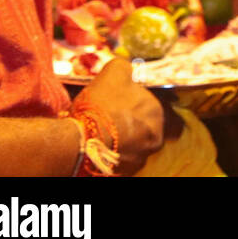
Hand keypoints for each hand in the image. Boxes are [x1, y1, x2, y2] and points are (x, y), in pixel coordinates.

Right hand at [77, 58, 162, 175]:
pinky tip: (99, 146)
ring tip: (100, 133)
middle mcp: (155, 137)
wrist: (80, 140)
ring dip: (120, 138)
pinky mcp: (125, 171)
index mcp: (157, 112)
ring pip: (131, 143)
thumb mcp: (114, 72)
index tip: (112, 104)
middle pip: (140, 125)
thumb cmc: (100, 105)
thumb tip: (129, 67)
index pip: (145, 104)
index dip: (128, 101)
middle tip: (106, 119)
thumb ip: (126, 67)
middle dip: (127, 121)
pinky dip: (113, 153)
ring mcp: (141, 157)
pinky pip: (121, 158)